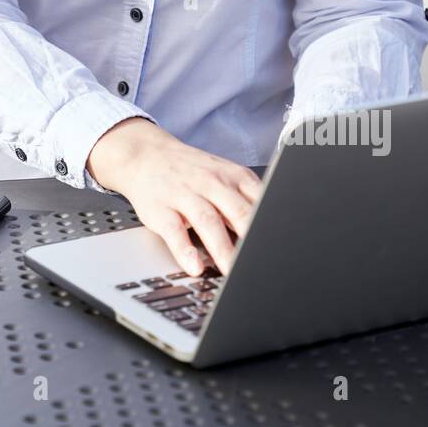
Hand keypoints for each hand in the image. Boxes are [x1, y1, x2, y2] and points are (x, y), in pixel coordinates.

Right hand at [86, 117, 262, 275]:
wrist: (145, 154)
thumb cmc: (191, 172)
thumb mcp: (224, 176)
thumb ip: (247, 201)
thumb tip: (273, 233)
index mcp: (233, 176)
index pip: (259, 199)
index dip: (272, 223)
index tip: (282, 245)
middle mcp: (211, 183)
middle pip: (237, 210)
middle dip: (252, 238)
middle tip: (262, 263)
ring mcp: (184, 194)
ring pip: (208, 221)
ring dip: (222, 248)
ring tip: (232, 272)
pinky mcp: (160, 208)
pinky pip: (174, 230)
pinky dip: (184, 249)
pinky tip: (194, 266)